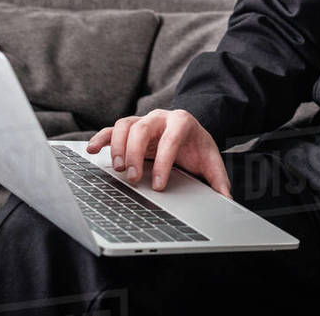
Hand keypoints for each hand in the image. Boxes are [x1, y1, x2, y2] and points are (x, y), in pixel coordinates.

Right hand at [86, 108, 230, 197]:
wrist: (190, 131)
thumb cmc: (197, 147)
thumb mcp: (211, 161)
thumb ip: (219, 180)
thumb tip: (226, 200)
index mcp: (182, 123)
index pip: (171, 139)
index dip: (163, 161)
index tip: (158, 185)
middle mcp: (160, 118)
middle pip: (142, 128)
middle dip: (135, 153)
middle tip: (132, 178)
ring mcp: (143, 121)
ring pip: (125, 125)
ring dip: (117, 146)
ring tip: (116, 169)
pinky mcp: (130, 128)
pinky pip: (112, 129)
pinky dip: (101, 138)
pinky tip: (92, 150)